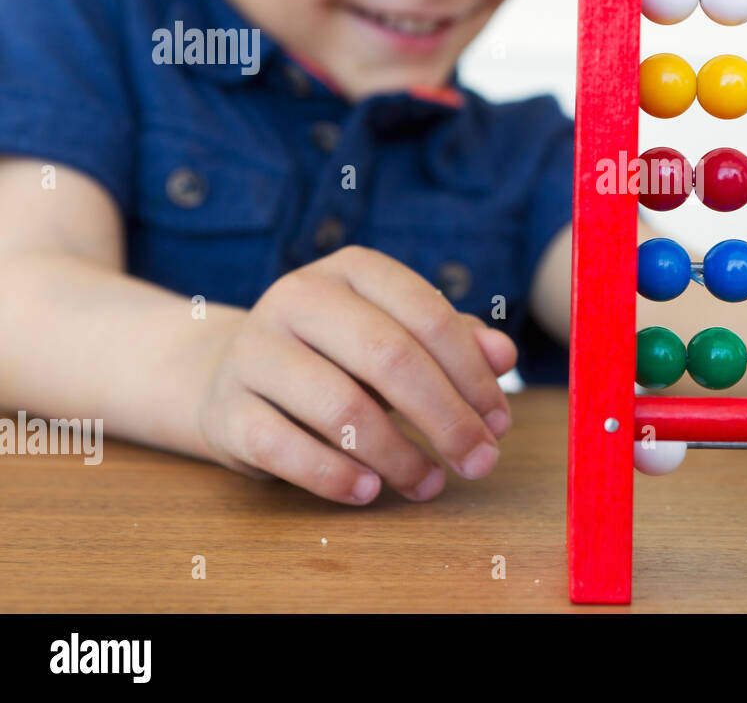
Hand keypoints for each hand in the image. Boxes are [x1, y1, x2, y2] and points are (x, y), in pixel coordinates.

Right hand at [196, 245, 516, 503]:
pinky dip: (334, 477)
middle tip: (481, 462)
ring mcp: (255, 351)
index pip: (427, 316)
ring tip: (430, 484)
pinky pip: (286, 450)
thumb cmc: (338, 354)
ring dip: (399, 457)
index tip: (500, 423)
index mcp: (352, 270)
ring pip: (341, 408)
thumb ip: (454, 341)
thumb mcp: (396, 334)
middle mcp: (298, 297)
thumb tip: (504, 356)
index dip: (473, 374)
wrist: (230, 373)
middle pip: (390, 359)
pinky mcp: (226, 410)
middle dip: (447, 419)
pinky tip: (369, 492)